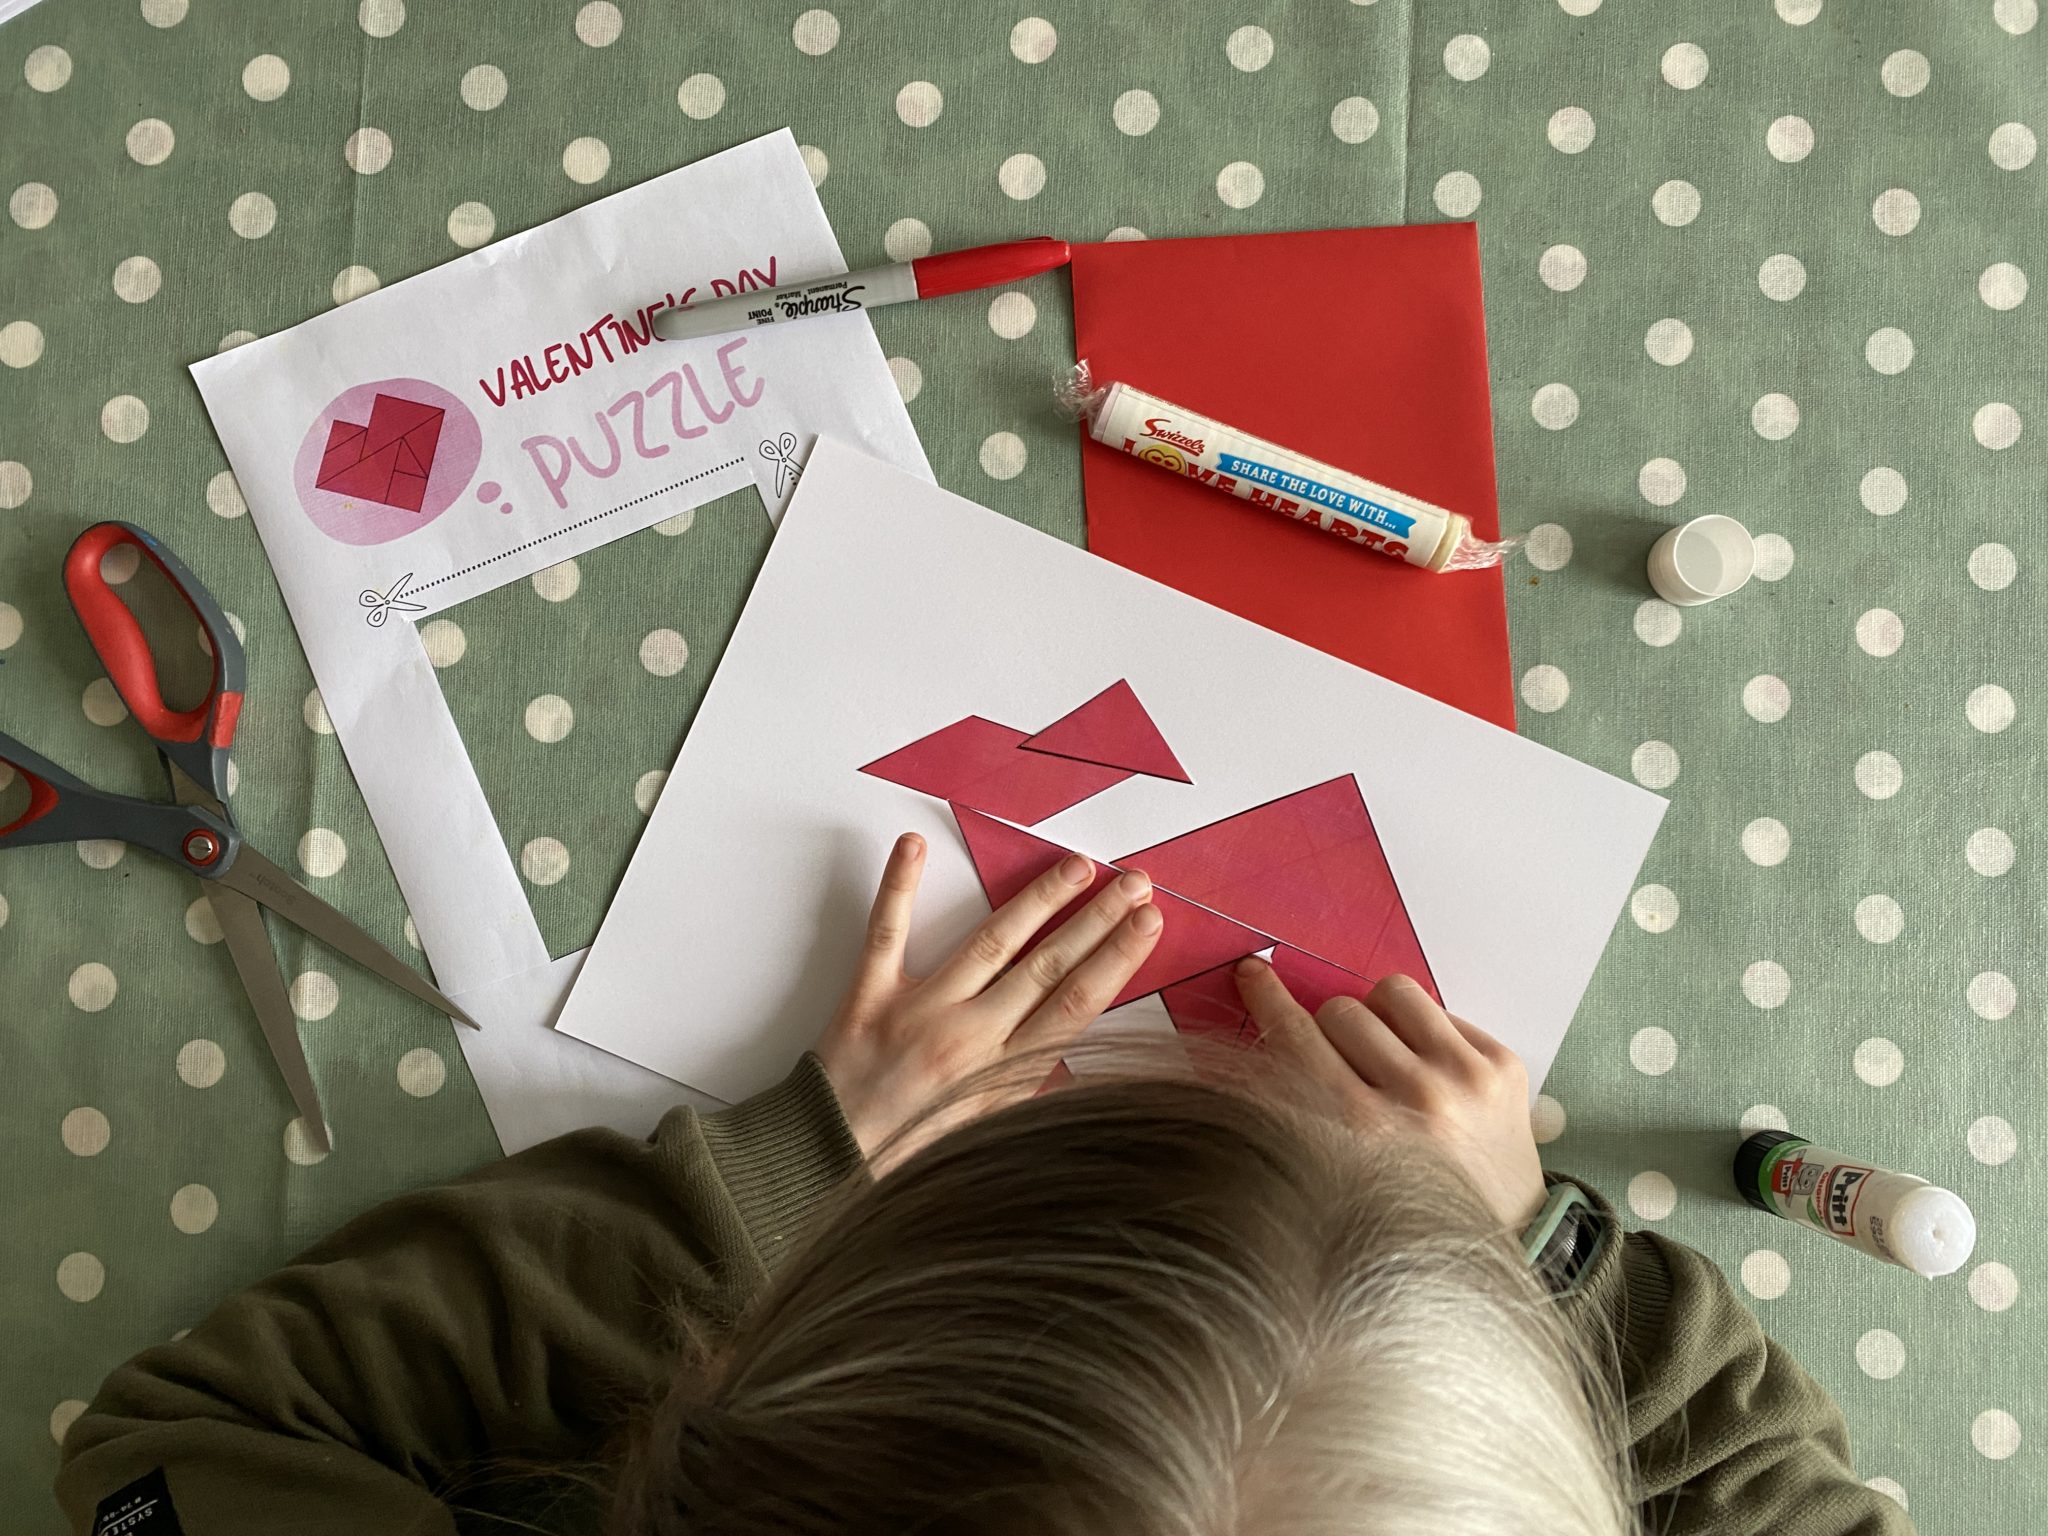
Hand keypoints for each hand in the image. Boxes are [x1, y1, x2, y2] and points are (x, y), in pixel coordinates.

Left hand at [816, 833, 1161, 1160]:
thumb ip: (1033, 1085)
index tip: (1149, 923)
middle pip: (1047, 966)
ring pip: (990, 943)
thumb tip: (1080, 1052)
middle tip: (1136, 882)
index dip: (1117, 960)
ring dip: (1039, 900)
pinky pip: (886, 932)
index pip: (1075, 1005)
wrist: (830, 1162)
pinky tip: (915, 844)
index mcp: (1003, 1074)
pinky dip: (900, 886)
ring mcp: (919, 1011)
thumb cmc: (911, 1151)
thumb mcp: (989, 1130)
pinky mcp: (869, 996)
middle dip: (1098, 920)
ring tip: (1078, 865)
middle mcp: (968, 1037)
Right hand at [1234, 960, 1545, 1226]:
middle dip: (1332, 1031)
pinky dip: (1423, 1030)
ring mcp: (1465, 1077)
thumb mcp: (1336, 1168)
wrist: (1497, 1235)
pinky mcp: (1500, 1065)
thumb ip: (1302, 1103)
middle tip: (1346, 1064)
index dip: (1269, 999)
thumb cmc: (1407, 1206)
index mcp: (1361, 1133)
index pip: (1297, 1038)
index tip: (1255, 973)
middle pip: (1339, 1011)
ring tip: (1389, 1056)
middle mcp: (1417, 1100)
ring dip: (1378, 1015)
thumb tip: (1276, 1025)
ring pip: (1391, 992)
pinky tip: (1429, 1071)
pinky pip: (1438, 1007)